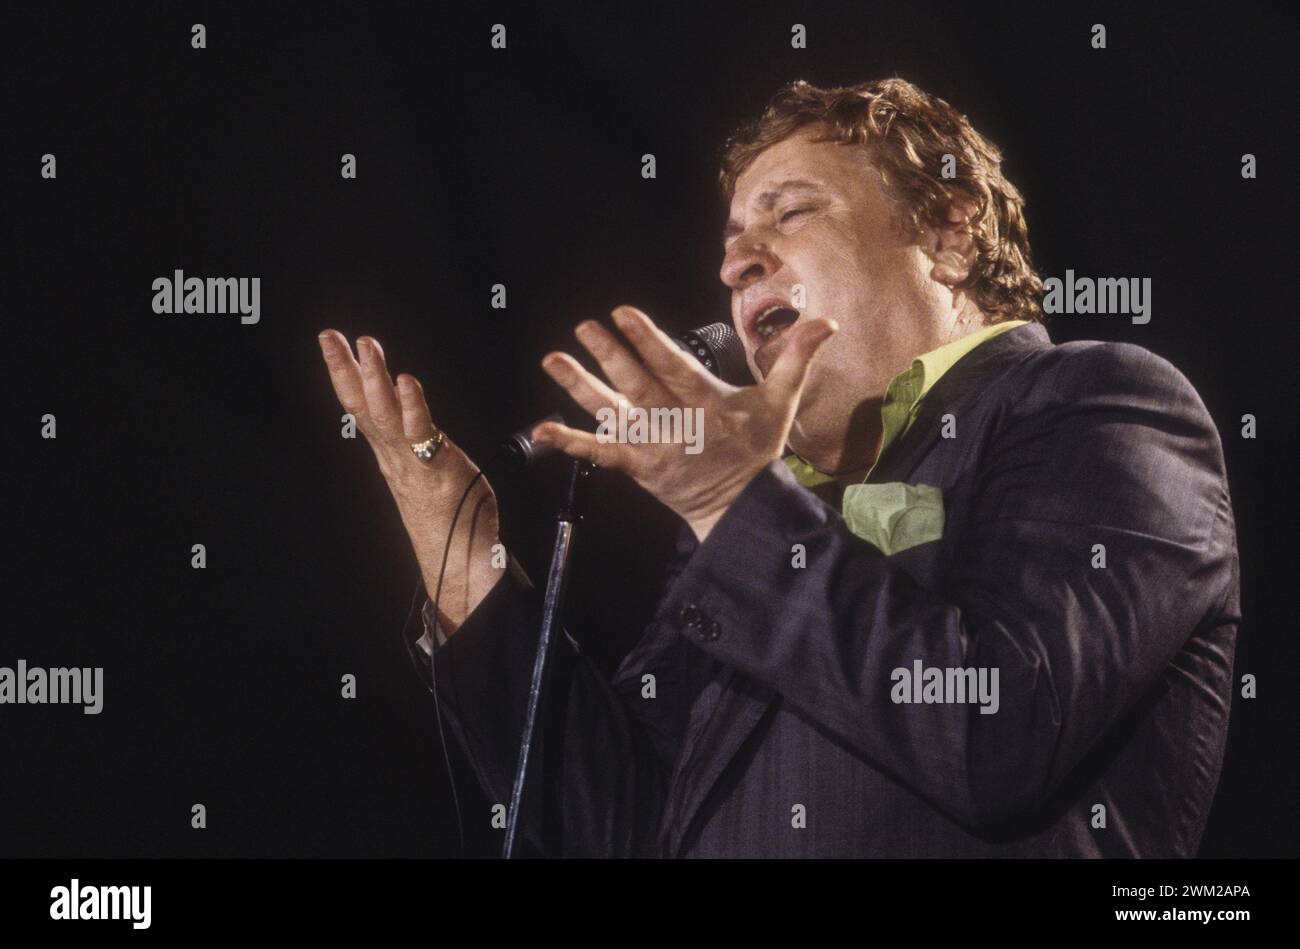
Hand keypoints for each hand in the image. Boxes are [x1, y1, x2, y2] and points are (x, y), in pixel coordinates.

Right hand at [316, 329, 500, 633]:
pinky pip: (420, 433)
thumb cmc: (448, 511)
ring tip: (367, 347)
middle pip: (362, 407)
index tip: (333, 341)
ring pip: (385, 416)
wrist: (459, 557)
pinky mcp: (436, 466)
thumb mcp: (423, 468)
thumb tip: (412, 418)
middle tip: (332, 336)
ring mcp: (411, 461)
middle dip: (345, 369)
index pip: (360, 406)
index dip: (344, 373)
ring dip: (375, 380)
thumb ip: (414, 441)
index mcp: (389, 452)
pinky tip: (407, 382)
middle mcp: (393, 455)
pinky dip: (412, 406)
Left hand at [533, 305, 836, 541]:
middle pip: (638, 387)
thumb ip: (797, 358)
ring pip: (613, 413)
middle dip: (611, 356)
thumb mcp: (781, 402)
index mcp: (708, 404)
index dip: (648, 341)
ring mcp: (653, 447)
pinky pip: (600, 454)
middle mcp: (676, 424)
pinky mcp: (637, 466)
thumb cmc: (757, 450)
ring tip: (554, 360)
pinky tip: (543, 429)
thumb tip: (826, 323)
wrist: (742, 507)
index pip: (674, 368)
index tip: (624, 315)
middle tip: (587, 326)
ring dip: (581, 388)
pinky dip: (571, 443)